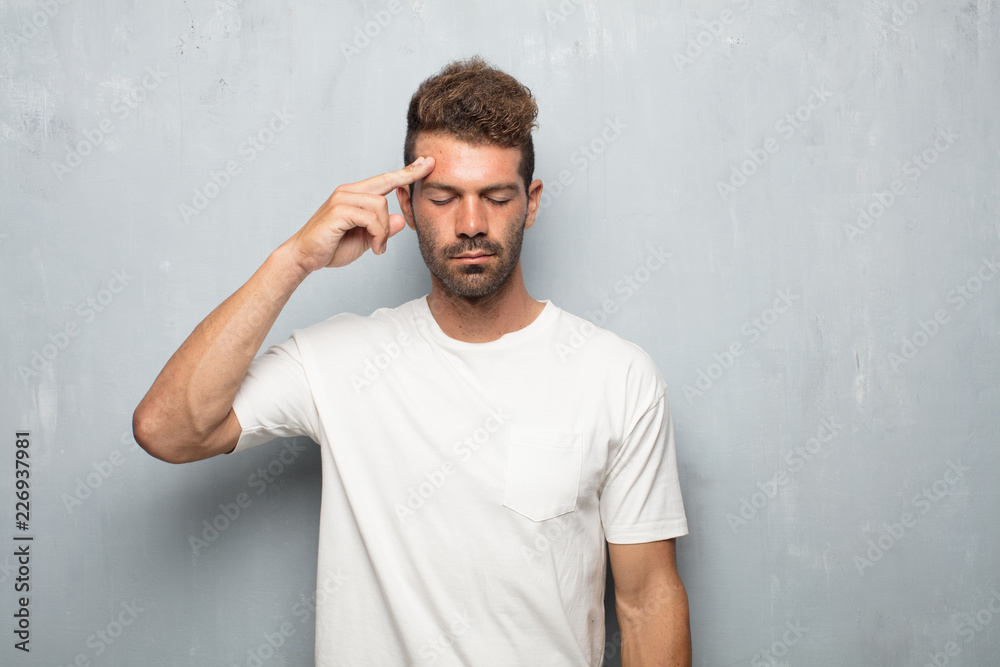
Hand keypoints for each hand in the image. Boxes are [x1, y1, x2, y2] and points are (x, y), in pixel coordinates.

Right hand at [285, 157, 434, 272]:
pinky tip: (374, 248)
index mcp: (355, 195)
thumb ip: (382, 229)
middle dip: (409, 178)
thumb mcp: (365, 239)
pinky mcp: (338, 211)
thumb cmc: (331, 247)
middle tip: (429, 169)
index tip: (427, 162)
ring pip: (380, 205)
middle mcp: (348, 191)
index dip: (407, 172)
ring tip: (378, 247)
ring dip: (383, 231)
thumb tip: (400, 220)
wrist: (305, 257)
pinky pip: (371, 218)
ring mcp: (342, 199)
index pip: (385, 179)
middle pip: (386, 184)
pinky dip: (377, 235)